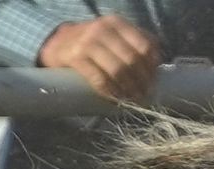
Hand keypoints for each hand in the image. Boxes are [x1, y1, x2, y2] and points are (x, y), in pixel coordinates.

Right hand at [39, 16, 161, 103]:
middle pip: (133, 60)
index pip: (145, 45)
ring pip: (118, 70)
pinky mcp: (76, 58)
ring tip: (133, 100)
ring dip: (128, 89)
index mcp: (117, 23)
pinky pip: (100, 79)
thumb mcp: (113, 36)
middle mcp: (104, 29)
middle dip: (142, 82)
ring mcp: (89, 42)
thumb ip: (133, 43)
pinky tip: (116, 99)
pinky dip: (111, 92)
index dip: (152, 67)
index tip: (154, 82)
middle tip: (144, 95)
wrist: (58, 43)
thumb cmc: (92, 43)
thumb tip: (156, 65)